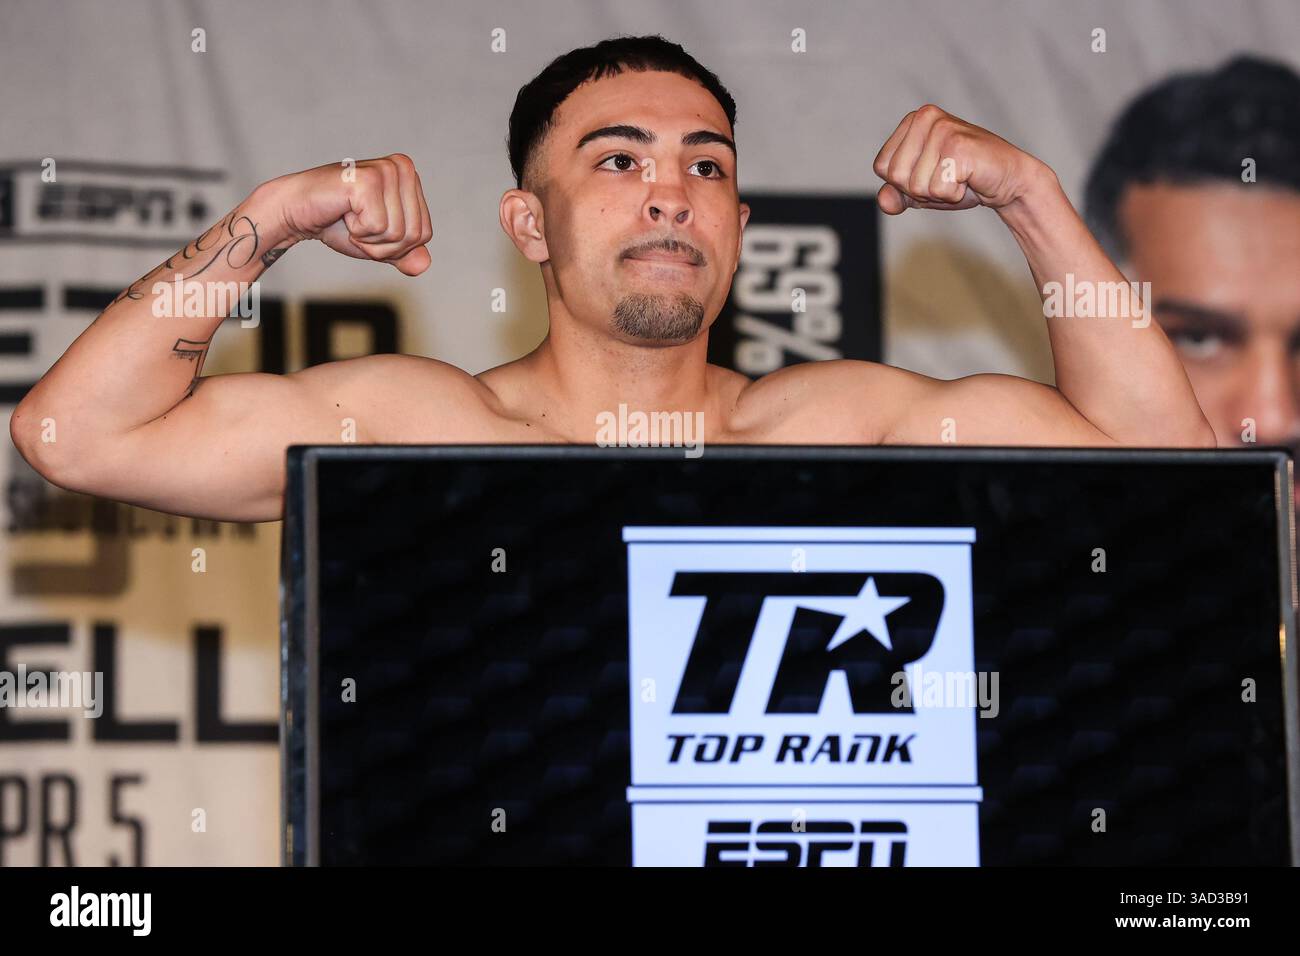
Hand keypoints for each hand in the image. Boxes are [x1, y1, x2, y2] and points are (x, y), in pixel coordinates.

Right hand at [263, 154, 432, 275]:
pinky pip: (379, 228)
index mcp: (410, 177)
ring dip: (369, 239)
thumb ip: (405, 254)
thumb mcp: (379, 244)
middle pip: (415, 235)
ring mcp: (385, 171)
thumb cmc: (338, 224)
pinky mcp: (367, 181)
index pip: (424, 234)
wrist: (297, 213)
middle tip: (357, 225)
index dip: (395, 245)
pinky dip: (358, 232)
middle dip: (383, 245)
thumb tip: (424, 264)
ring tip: (350, 217)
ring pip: (398, 234)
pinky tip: (343, 212)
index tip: (370, 228)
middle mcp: (402, 167)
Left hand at [872, 105, 1049, 214]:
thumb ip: (898, 194)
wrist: (1008, 181)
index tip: (931, 174)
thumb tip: (884, 202)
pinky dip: (954, 194)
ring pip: (916, 185)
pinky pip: (938, 189)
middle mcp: (924, 117)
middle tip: (948, 178)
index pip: (882, 167)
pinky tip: (969, 179)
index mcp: (912, 121)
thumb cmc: (964, 181)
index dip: (904, 183)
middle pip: (896, 176)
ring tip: (959, 178)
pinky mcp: (958, 145)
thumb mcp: (922, 190)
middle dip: (920, 190)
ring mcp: (942, 129)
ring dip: (939, 193)